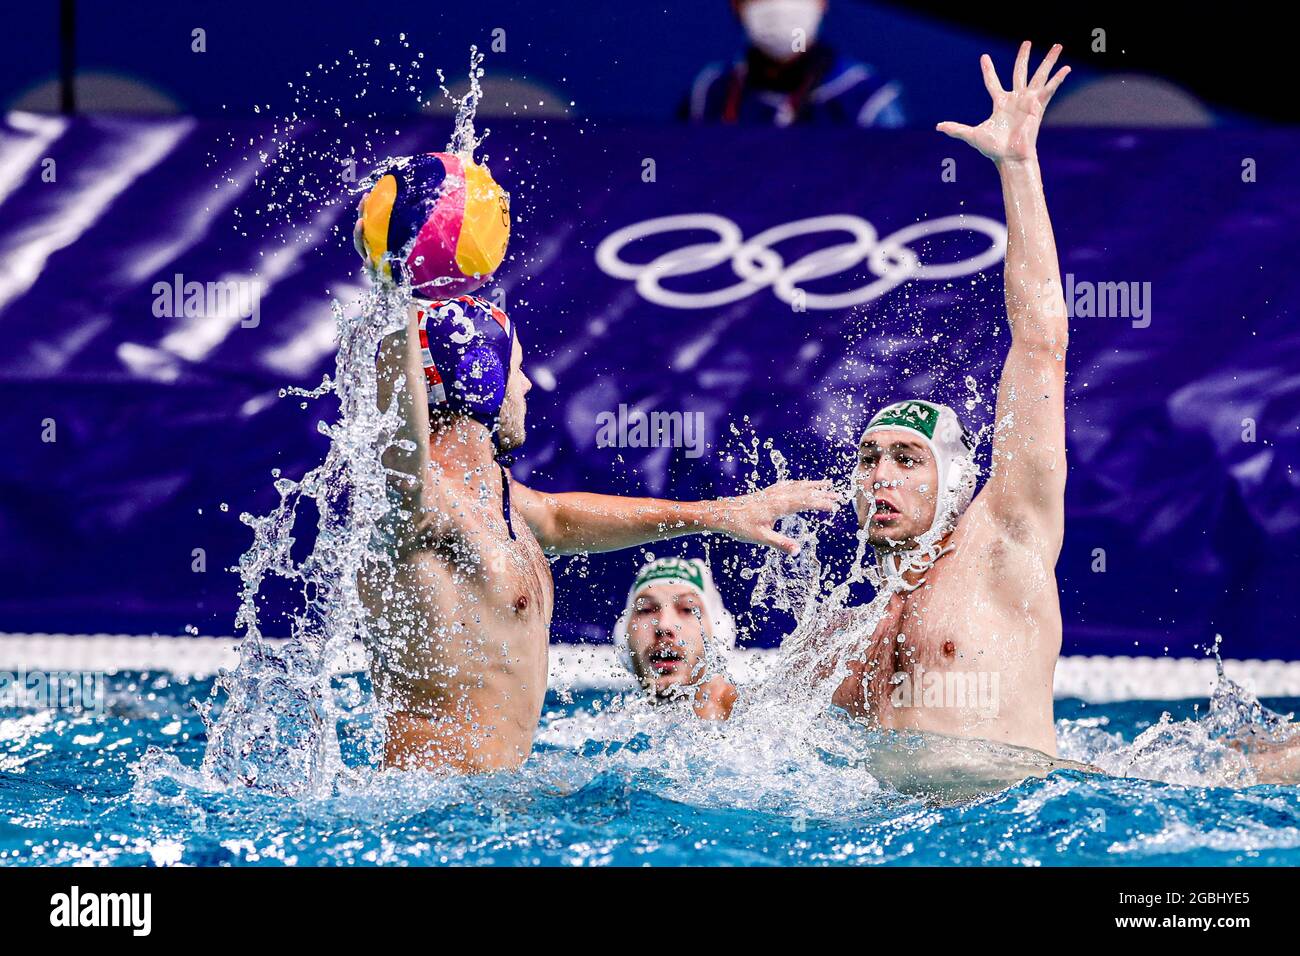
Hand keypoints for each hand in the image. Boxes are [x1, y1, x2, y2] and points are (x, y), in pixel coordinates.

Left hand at [714, 479, 840, 554]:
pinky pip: (787, 485)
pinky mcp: (766, 493)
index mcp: (779, 505)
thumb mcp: (761, 537)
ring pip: (797, 486)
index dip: (821, 503)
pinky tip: (798, 484)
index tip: (835, 506)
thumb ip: (781, 544)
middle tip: (839, 493)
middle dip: (823, 492)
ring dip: (812, 485)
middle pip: (805, 491)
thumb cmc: (740, 526)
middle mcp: (777, 496)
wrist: (722, 514)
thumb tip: (798, 551)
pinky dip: (798, 483)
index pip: (806, 502)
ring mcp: (772, 493)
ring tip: (826, 483)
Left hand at [937, 41, 1069, 164]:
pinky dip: (1058, 79)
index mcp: (1000, 104)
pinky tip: (1067, 68)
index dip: (988, 71)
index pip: (993, 82)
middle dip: (1023, 57)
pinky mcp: (1037, 106)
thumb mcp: (971, 135)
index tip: (984, 57)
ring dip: (1048, 60)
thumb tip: (938, 127)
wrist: (1010, 157)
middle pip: (1020, 72)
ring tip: (1058, 45)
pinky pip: (1049, 89)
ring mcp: (1028, 101)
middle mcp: (1015, 99)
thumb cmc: (993, 150)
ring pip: (1039, 75)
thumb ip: (956, 129)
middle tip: (1027, 42)